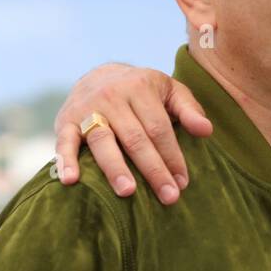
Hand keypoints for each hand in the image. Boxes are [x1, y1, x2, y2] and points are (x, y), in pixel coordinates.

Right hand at [53, 62, 212, 204]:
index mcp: (140, 88)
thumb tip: (206, 131)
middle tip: (168, 196)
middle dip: (153, 170)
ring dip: (115, 168)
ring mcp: (86, 108)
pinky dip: (66, 161)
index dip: (172, 156)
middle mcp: (112, 97)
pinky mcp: (64, 120)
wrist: (98, 74)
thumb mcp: (169, 90)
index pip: (159, 128)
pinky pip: (64, 142)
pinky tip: (71, 181)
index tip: (182, 182)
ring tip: (128, 192)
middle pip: (135, 138)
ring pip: (103, 141)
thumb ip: (189, 109)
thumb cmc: (143, 90)